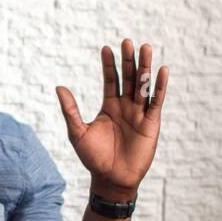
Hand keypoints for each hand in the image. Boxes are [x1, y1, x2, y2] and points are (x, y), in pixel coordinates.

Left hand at [55, 40, 167, 198]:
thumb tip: (58, 87)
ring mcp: (139, 113)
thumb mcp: (77, 132)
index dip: (109, 64)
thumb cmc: (93, 158)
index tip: (106, 47)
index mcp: (109, 106)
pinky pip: (156, 101)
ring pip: (143, 85)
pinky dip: (159, 86)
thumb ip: (70, 110)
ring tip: (145, 48)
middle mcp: (125, 106)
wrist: (111, 179)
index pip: (110, 79)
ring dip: (145, 67)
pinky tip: (162, 70)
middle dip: (128, 60)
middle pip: (129, 78)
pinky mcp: (151, 123)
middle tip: (128, 41)